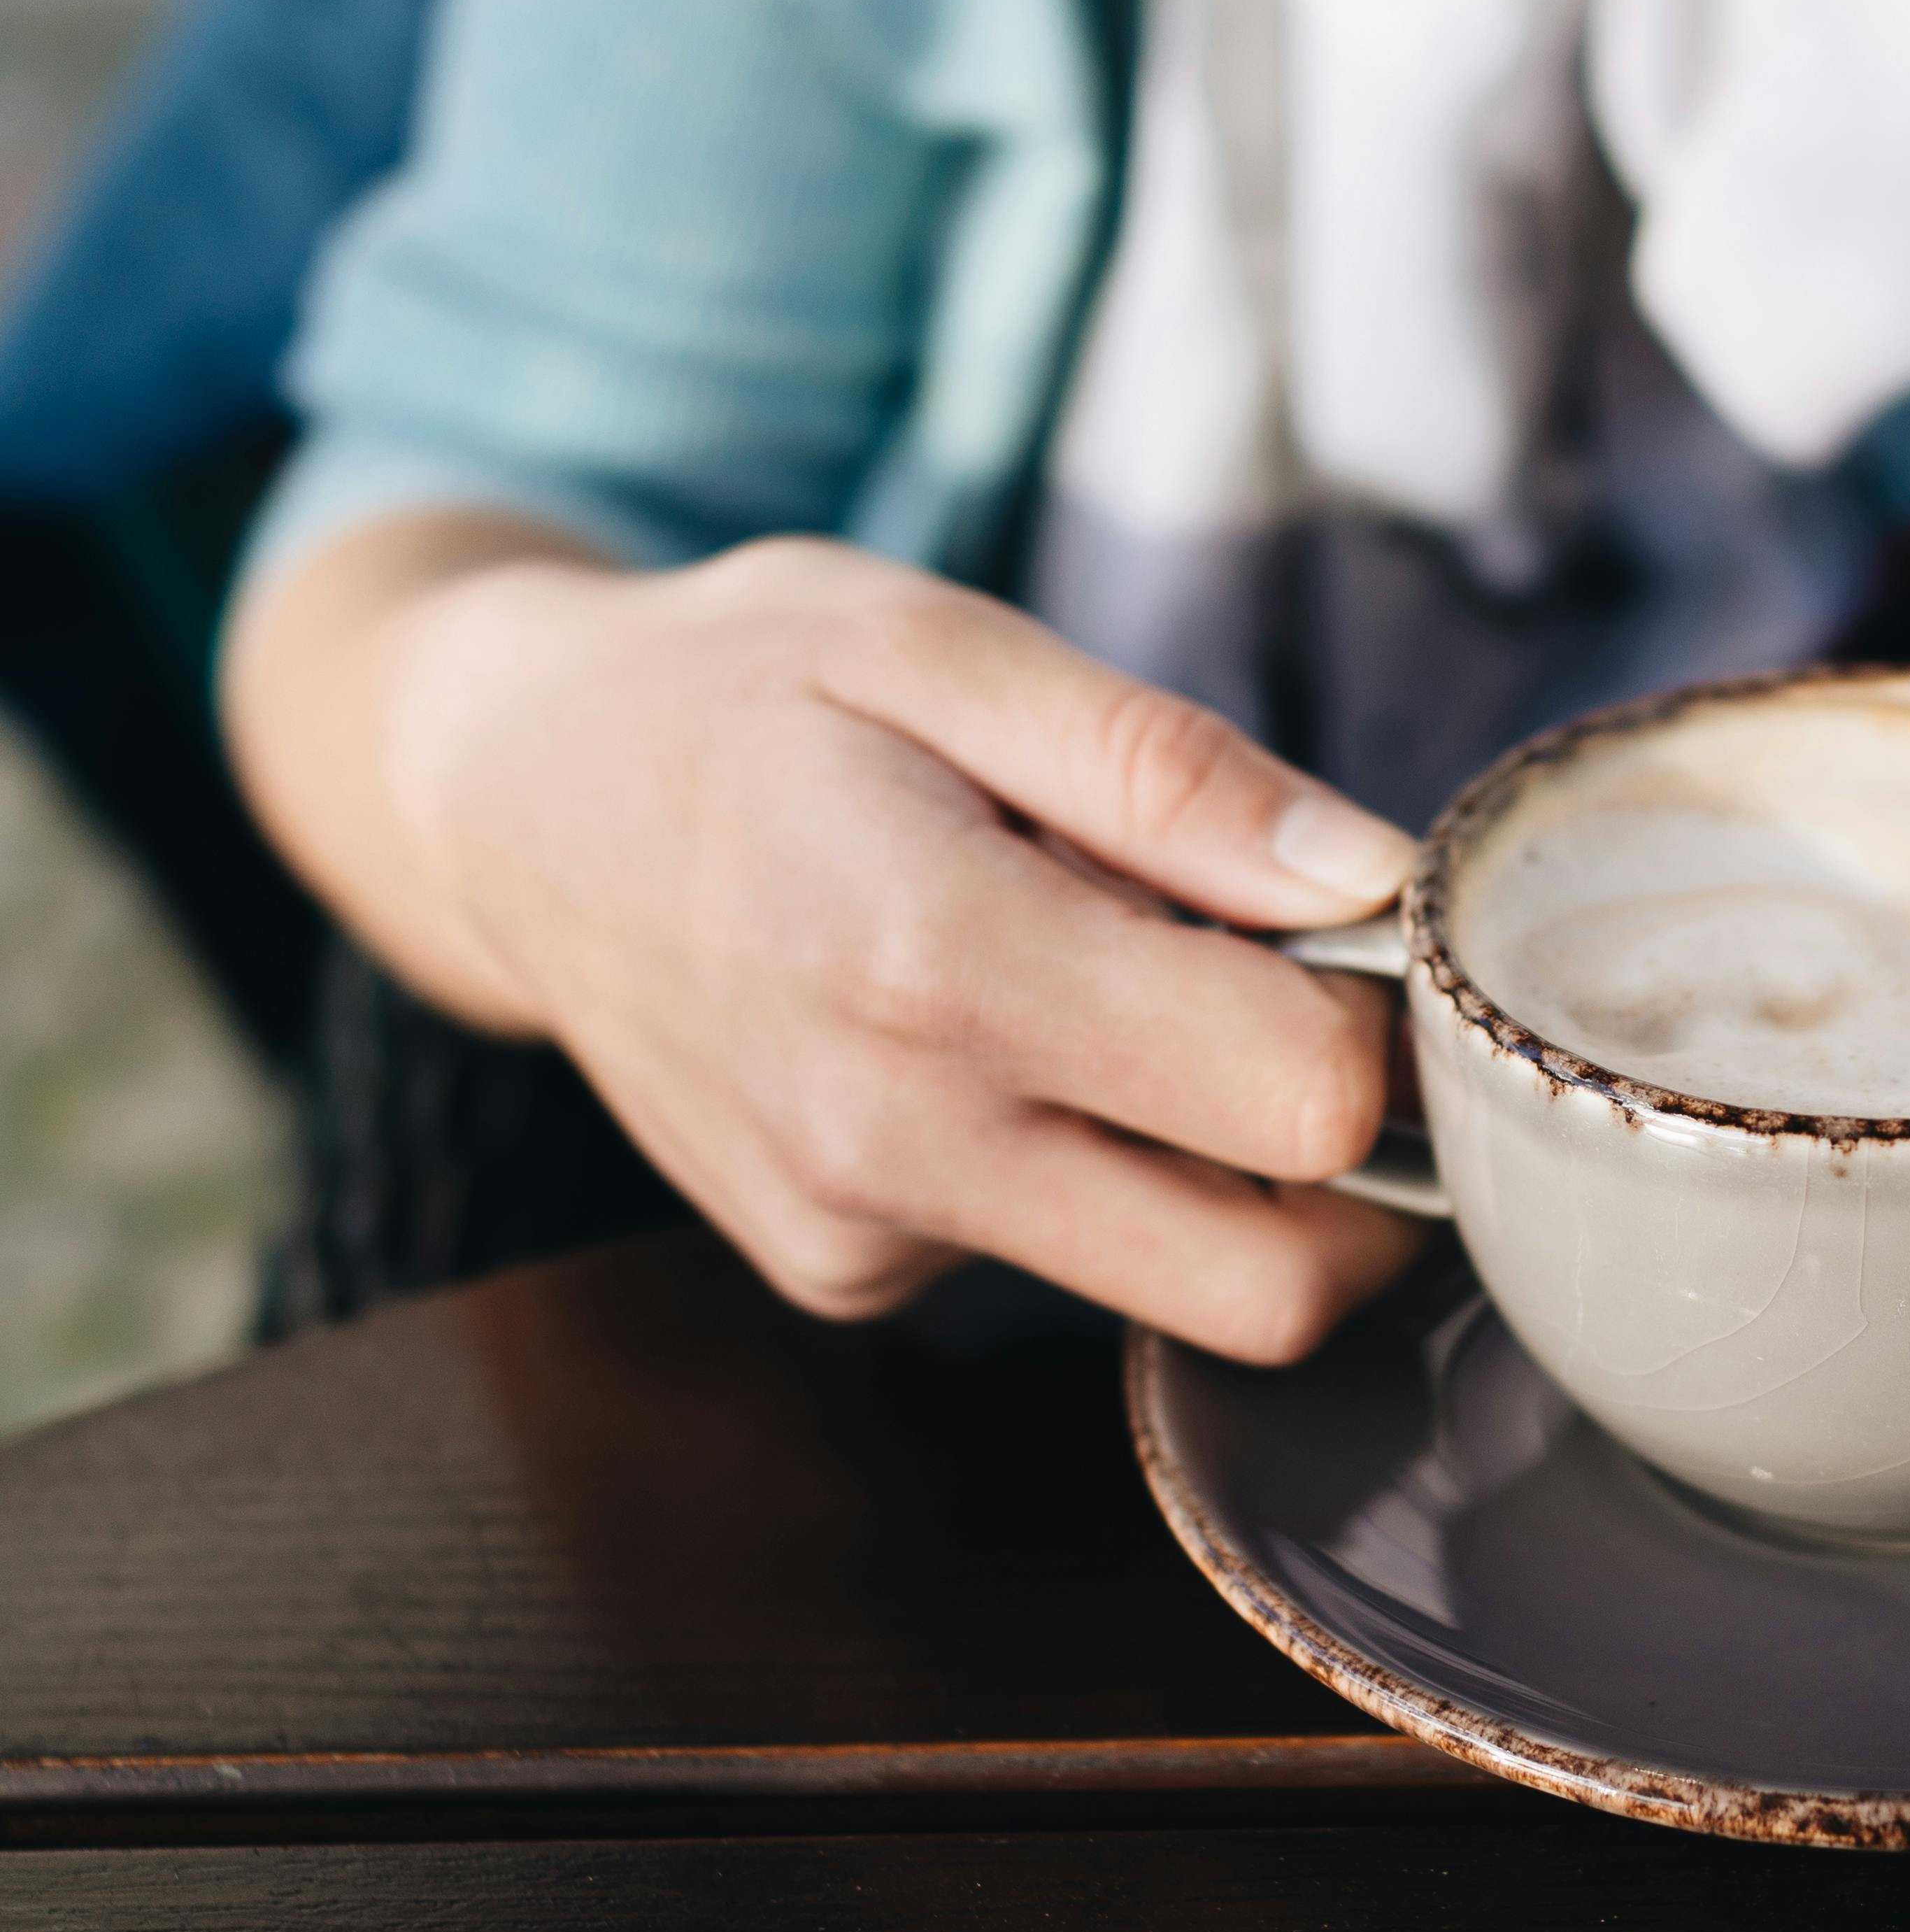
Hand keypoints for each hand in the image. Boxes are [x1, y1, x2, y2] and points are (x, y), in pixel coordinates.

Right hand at [240, 528, 1425, 1360]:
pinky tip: (992, 1027)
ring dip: (1214, 1160)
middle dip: (1356, 1173)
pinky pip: (1054, 1256)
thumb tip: (1374, 883)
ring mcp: (858, 1233)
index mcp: (938, 959)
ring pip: (1177, 1287)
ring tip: (1106, 977)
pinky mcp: (838, 1274)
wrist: (503, 799)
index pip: (1302, 1102)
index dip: (1385, 1026)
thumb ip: (1172, 772)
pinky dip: (1087, 1157)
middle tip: (1315, 1010)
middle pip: (1273, 1283)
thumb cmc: (738, 689)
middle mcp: (893, 1140)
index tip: (1361, 936)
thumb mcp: (944, 645)